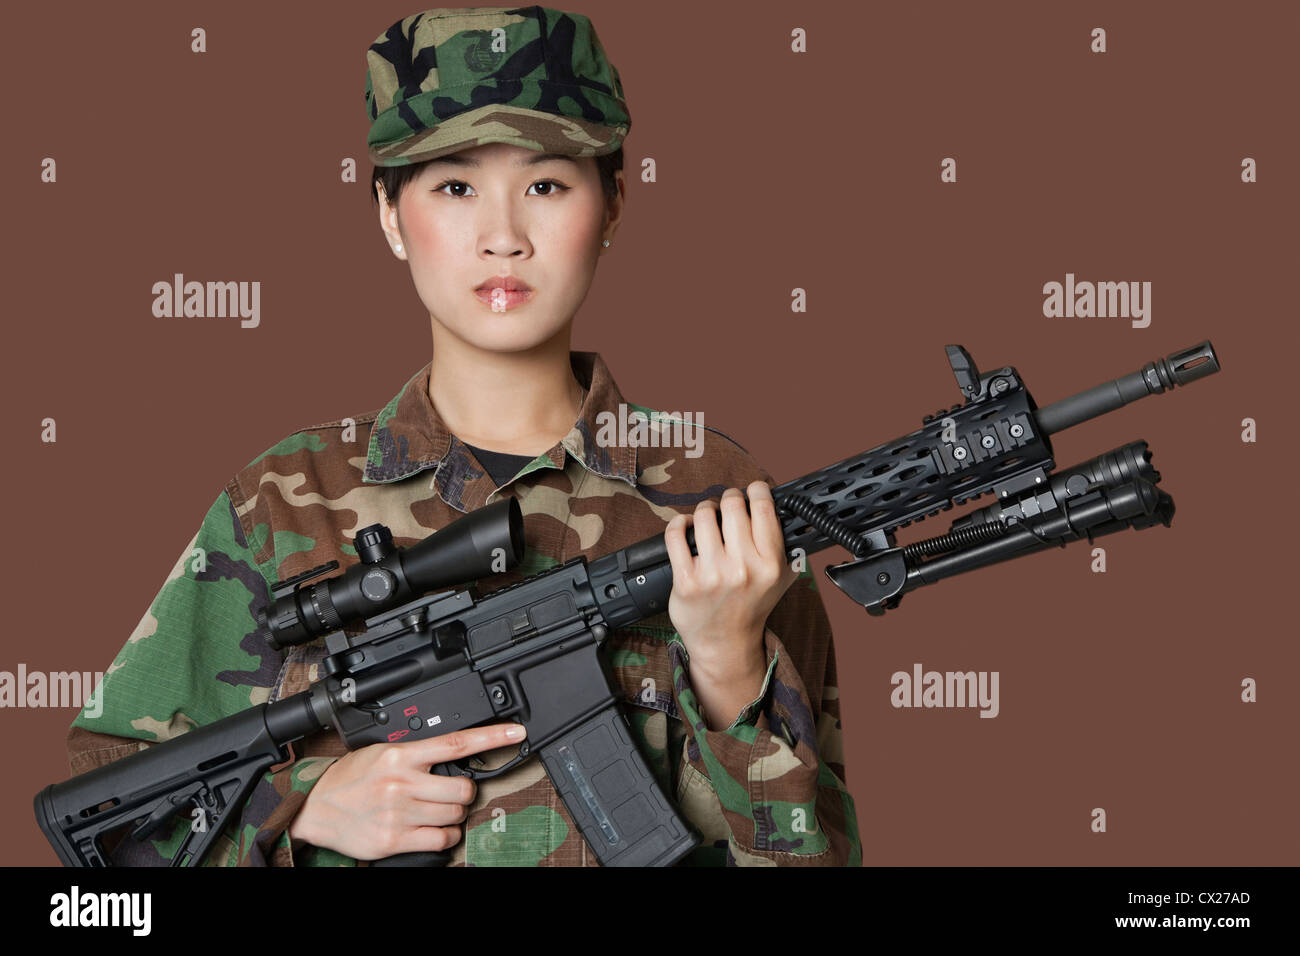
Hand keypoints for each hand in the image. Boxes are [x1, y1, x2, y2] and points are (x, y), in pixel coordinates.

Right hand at [287, 722, 525, 859]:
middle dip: (465, 792)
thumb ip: (416, 754)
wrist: (316, 807)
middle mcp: (402, 782)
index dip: (491, 737)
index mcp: (401, 755)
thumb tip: (453, 756)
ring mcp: (400, 812)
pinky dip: (446, 837)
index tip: (516, 733)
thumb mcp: (382, 753)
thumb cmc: (350, 779)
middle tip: (452, 793)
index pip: (456, 743)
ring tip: (436, 811)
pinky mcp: (395, 839)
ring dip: (454, 815)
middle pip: (463, 789)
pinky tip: (435, 830)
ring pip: (455, 815)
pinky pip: (442, 840)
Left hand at [663, 481, 798, 686]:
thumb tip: (777, 506)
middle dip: (729, 498)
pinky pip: (676, 534)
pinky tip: (686, 527)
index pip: (764, 508)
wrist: (725, 642)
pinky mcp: (686, 580)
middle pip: (732, 505)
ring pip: (704, 515)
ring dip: (704, 510)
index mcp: (770, 564)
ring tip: (707, 517)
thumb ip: (784, 545)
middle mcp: (743, 568)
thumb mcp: (780, 578)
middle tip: (727, 505)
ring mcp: (713, 574)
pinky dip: (679, 523)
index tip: (753, 490)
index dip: (757, 490)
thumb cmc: (751, 605)